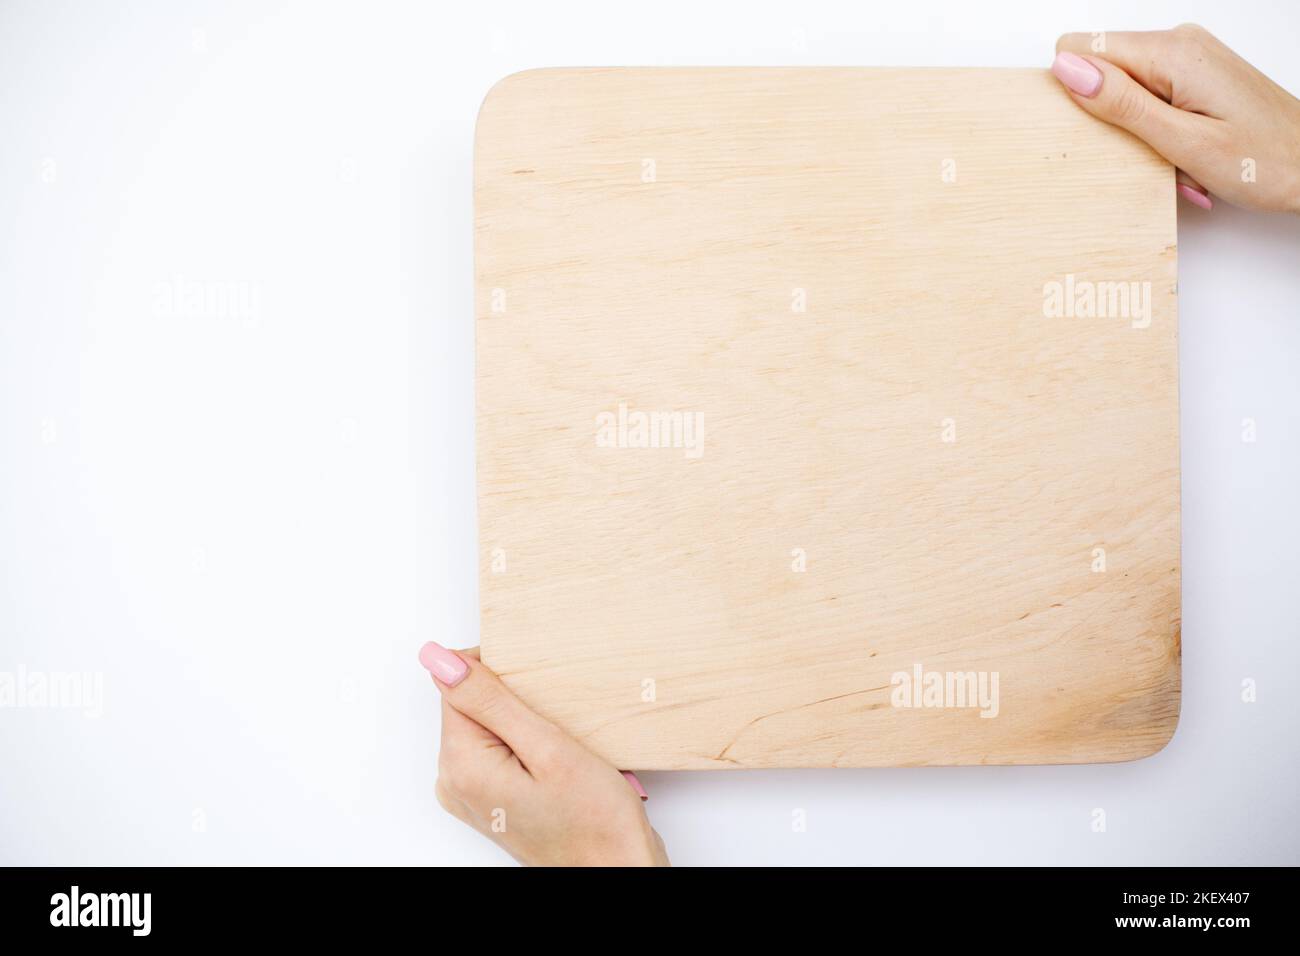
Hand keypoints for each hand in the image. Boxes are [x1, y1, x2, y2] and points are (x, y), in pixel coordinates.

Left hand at [418, 641, 669, 866]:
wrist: (614, 868)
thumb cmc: (594, 820)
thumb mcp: (548, 746)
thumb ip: (490, 701)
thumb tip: (442, 660)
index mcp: (462, 765)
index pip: (456, 686)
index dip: (498, 674)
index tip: (536, 690)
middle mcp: (454, 782)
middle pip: (469, 706)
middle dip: (511, 701)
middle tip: (553, 723)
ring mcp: (469, 794)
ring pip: (484, 726)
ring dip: (520, 722)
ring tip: (557, 746)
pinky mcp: (487, 798)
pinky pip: (494, 749)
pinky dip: (522, 743)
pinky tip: (552, 759)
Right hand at [1051, 24, 1299, 212]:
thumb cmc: (1265, 162)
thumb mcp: (1183, 142)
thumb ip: (1121, 104)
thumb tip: (1066, 69)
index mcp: (1172, 53)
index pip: (1081, 50)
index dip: (1077, 94)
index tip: (1106, 130)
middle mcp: (1179, 43)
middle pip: (1101, 70)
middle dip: (1111, 120)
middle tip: (1151, 152)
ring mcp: (1189, 57)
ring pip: (1123, 88)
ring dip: (1137, 132)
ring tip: (1176, 158)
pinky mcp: (1195, 75)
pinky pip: (1149, 97)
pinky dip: (1157, 131)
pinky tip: (1183, 152)